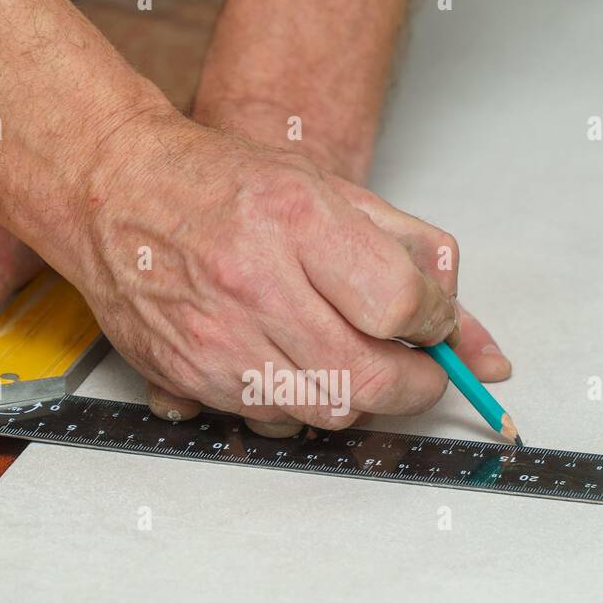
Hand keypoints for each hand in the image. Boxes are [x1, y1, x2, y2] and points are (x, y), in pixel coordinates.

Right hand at [188, 93, 512, 388]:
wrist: (117, 191)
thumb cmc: (223, 183)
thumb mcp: (334, 191)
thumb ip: (421, 263)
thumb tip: (485, 350)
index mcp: (296, 219)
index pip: (401, 306)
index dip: (435, 326)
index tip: (432, 323)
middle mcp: (253, 283)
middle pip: (370, 379)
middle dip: (412, 384)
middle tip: (413, 366)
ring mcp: (217, 336)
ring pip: (326, 412)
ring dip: (355, 395)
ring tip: (345, 352)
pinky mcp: (189, 374)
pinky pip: (274, 418)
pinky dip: (300, 400)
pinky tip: (293, 359)